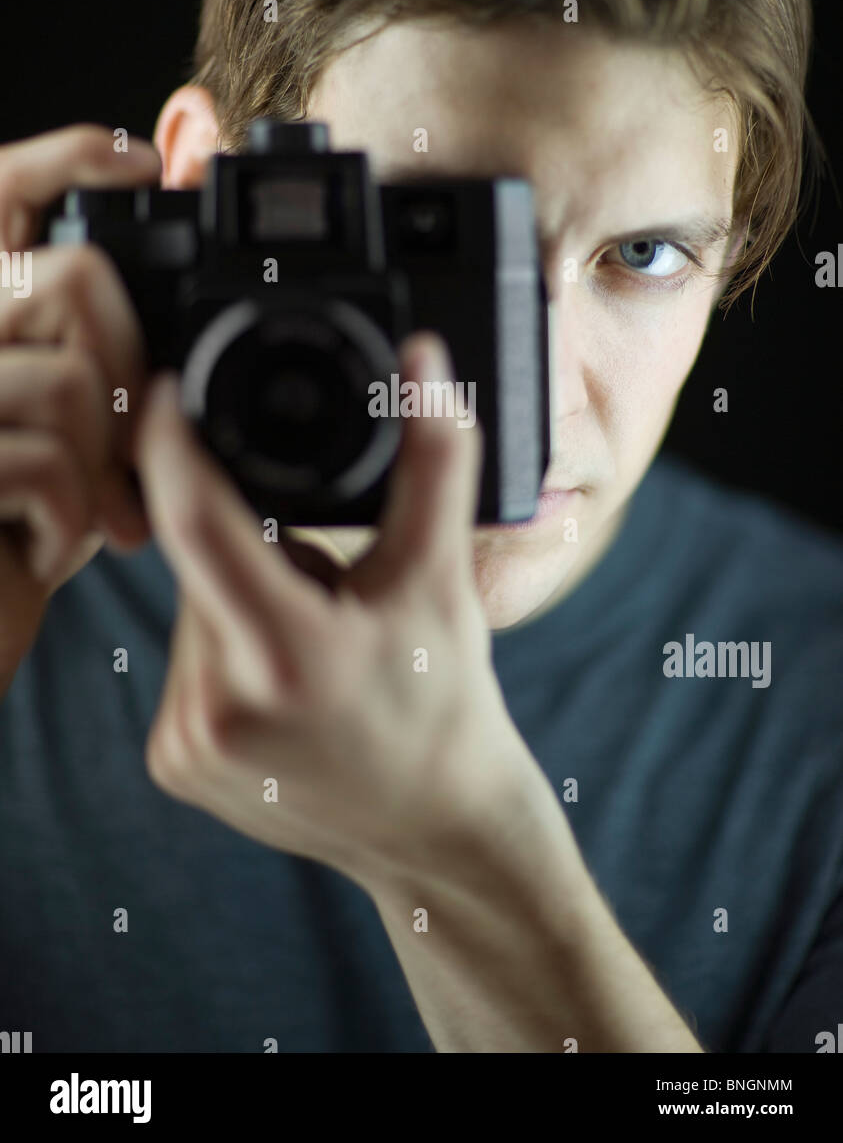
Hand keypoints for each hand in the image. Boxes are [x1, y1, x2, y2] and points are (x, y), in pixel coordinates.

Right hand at [0, 125, 160, 682]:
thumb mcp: (70, 439)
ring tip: (93, 516)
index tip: (141, 160)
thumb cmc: (14, 534)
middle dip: (129, 367)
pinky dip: (75, 520)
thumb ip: (96, 367)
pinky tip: (51, 547)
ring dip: (106, 464)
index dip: (63, 159)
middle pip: (69, 280)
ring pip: (67, 379)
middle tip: (131, 448)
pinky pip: (44, 462)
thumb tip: (166, 333)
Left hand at [134, 333, 522, 887]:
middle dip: (255, 546)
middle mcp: (219, 710)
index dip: (172, 444)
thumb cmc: (445, 701)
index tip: (167, 393)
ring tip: (314, 638)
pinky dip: (224, 647)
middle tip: (324, 583)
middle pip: (201, 564)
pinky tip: (282, 680)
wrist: (434, 826)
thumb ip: (433, 462)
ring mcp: (188, 745)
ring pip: (191, 610)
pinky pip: (184, 662)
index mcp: (288, 658)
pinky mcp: (173, 764)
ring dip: (238, 595)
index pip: (196, 521)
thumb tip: (423, 361)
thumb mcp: (441, 579)